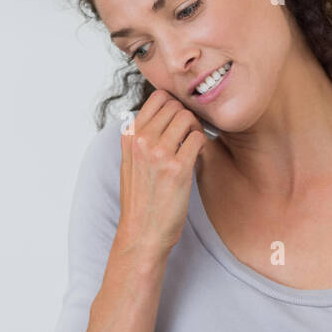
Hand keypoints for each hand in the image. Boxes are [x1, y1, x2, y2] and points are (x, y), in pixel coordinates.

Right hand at [116, 90, 208, 254]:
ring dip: (196, 130)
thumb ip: (141, 138)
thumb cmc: (141, 201)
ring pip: (187, 118)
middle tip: (189, 137)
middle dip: (187, 118)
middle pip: (175, 106)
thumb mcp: (130, 164)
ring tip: (192, 147)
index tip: (178, 123)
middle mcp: (141, 141)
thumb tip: (162, 116)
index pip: (157, 97)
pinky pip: (198, 139)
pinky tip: (196, 158)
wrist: (142, 233)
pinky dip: (202, 145)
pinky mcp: (177, 169)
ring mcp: (158, 154)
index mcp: (129, 136)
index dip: (174, 106)